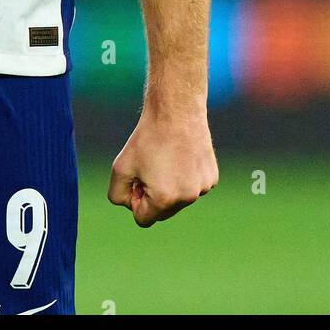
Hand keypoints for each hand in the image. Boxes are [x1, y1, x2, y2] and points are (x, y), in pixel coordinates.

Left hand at [108, 107, 217, 227]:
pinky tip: (181, 155)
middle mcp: (187, 198)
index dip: (135, 199)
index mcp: (164, 199)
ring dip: (170, 186)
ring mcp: (202, 188)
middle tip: (150, 167)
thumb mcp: (120, 168)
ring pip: (179, 199)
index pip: (143, 219)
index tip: (137, 178)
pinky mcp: (212, 178)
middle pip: (162, 212)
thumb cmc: (147, 138)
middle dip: (153, 195)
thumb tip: (134, 205)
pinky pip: (193, 187)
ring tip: (166, 158)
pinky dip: (185, 177)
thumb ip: (118, 195)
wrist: (176, 111)